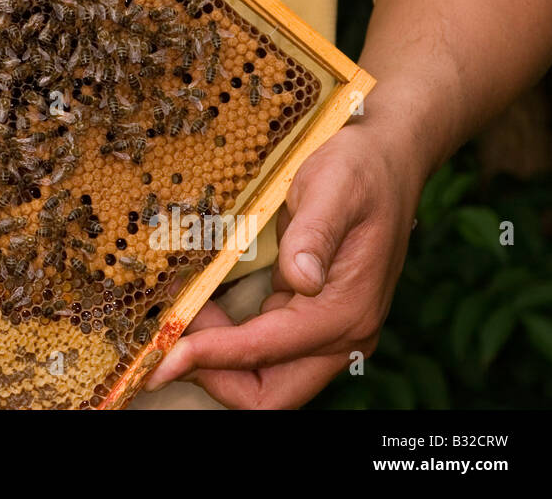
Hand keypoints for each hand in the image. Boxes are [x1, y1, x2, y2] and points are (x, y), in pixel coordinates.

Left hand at [143, 116, 422, 406]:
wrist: (388, 157)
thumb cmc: (361, 169)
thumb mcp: (334, 187)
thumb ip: (316, 233)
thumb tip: (300, 279)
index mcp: (344, 310)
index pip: (266, 352)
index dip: (212, 357)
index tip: (163, 354)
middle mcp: (341, 333)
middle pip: (268, 394)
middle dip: (214, 377)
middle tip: (165, 342)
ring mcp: (326, 329)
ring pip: (263, 378)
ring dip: (216, 361)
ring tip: (176, 320)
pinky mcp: (309, 316)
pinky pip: (262, 350)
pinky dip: (227, 344)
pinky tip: (198, 311)